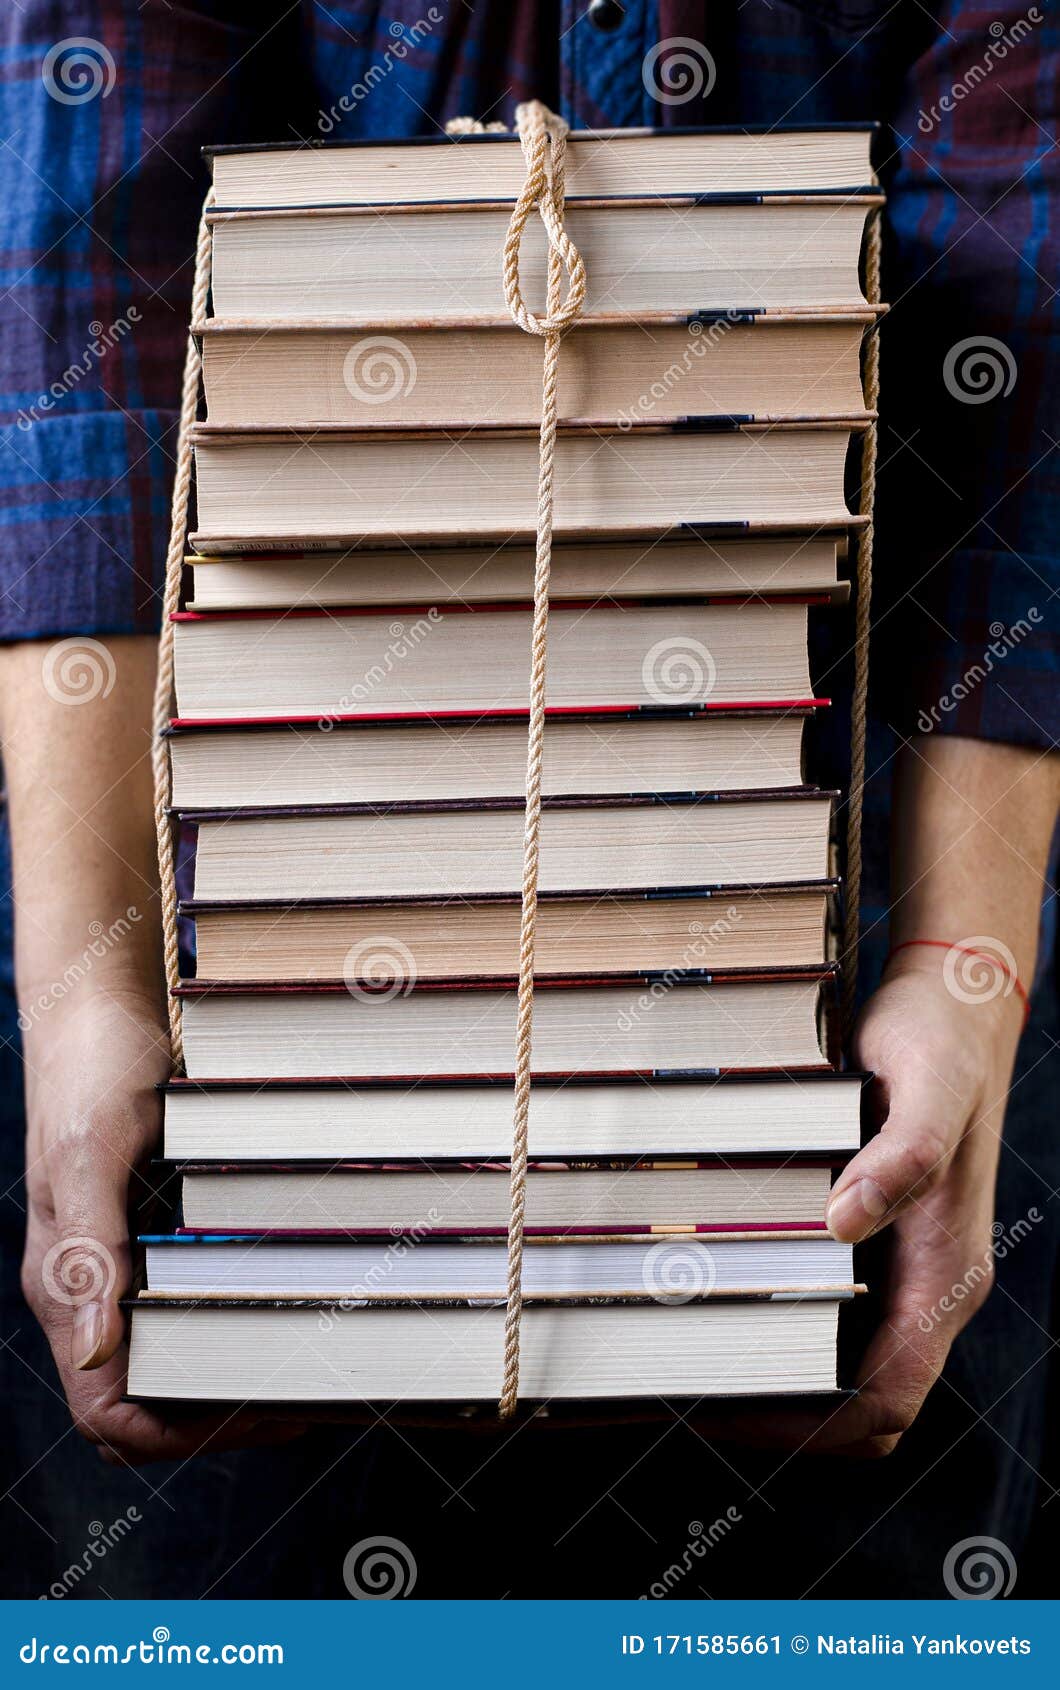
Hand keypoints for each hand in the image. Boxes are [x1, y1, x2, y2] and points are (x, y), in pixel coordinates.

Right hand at [20, 978, 303, 1465]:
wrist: (97, 1005)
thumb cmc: (86, 1073)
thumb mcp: (90, 1157)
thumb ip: (91, 1254)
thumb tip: (95, 1356)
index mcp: (65, 1284)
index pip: (105, 1408)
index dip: (176, 1435)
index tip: (256, 1416)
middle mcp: (93, 1283)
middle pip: (145, 1392)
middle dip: (217, 1414)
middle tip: (300, 1400)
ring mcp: (123, 1255)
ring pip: (170, 1349)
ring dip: (230, 1368)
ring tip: (307, 1365)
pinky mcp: (152, 1223)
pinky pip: (188, 1292)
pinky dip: (234, 1310)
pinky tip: (288, 1298)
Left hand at [684, 953, 1024, 1457]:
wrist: (955, 1000)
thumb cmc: (945, 1044)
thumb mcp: (929, 1089)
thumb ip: (903, 1158)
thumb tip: (847, 1222)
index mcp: (948, 1268)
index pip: (892, 1396)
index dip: (818, 1426)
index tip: (734, 1406)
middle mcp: (927, 1279)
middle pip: (865, 1398)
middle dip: (787, 1412)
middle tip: (694, 1386)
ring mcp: (901, 1260)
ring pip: (846, 1360)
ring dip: (780, 1370)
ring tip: (695, 1350)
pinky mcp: (872, 1232)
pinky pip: (831, 1308)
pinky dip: (782, 1320)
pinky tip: (723, 1293)